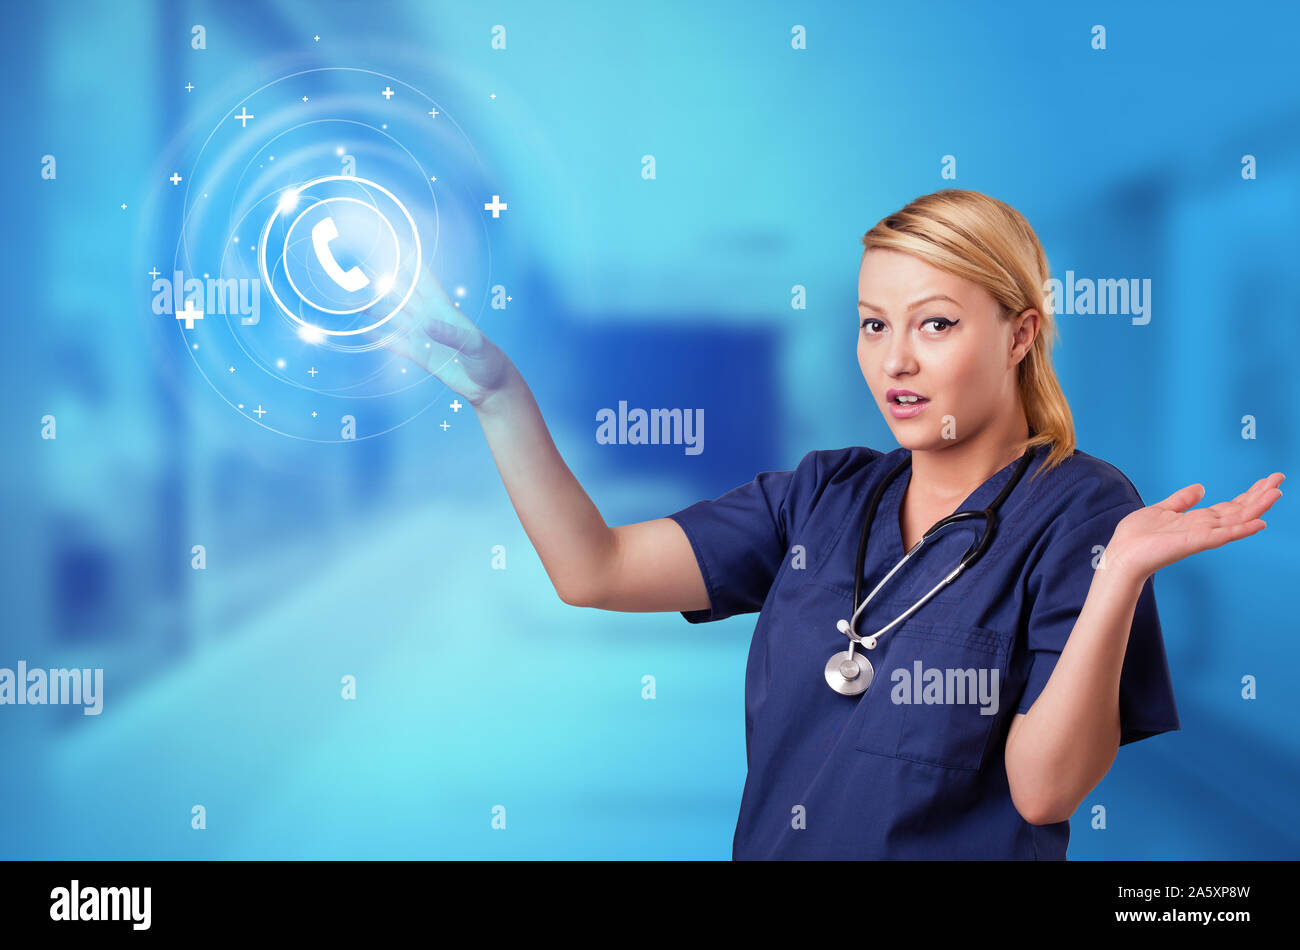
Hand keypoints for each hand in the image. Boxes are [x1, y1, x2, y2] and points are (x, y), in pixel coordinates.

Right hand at [366, 267, 514, 407]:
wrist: (488, 385)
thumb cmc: (487, 359)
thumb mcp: (474, 344)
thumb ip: (451, 333)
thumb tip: (427, 324)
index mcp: (442, 308)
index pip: (421, 277)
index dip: (407, 260)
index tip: (391, 241)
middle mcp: (428, 317)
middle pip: (401, 294)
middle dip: (382, 281)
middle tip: (359, 269)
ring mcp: (422, 335)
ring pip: (393, 317)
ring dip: (374, 309)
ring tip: (352, 302)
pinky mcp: (419, 354)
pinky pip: (394, 344)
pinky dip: (379, 338)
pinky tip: (363, 333)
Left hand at [1105, 472, 1283, 578]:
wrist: (1122, 555)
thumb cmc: (1138, 537)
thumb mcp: (1162, 509)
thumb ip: (1182, 500)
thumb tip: (1201, 488)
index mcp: (1197, 520)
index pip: (1230, 506)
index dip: (1248, 494)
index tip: (1267, 481)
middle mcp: (1204, 528)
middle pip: (1238, 510)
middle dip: (1259, 495)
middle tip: (1280, 479)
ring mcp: (1201, 536)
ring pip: (1236, 519)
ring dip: (1257, 506)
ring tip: (1276, 493)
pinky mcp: (1194, 542)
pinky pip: (1222, 535)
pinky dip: (1241, 529)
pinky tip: (1259, 523)